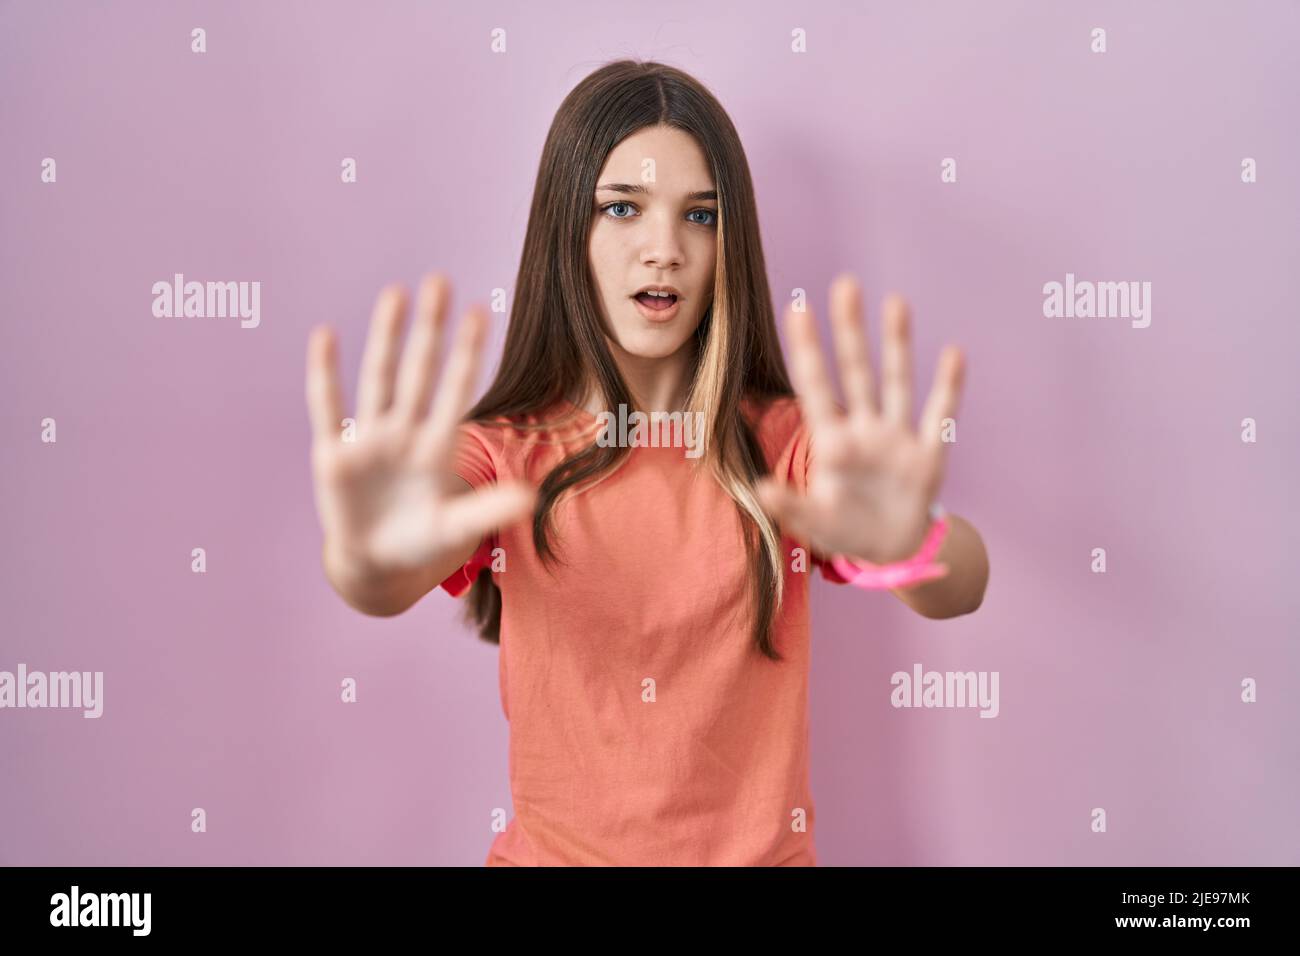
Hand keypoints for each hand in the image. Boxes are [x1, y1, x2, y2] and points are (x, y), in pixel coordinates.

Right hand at [305, 274, 535, 579]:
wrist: (376, 562)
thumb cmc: (421, 540)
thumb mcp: (455, 529)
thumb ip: (488, 510)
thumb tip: (532, 496)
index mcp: (436, 446)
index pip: (455, 390)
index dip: (467, 354)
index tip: (482, 312)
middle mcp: (404, 432)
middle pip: (419, 370)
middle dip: (429, 329)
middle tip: (441, 280)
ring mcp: (369, 439)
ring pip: (378, 377)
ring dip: (385, 337)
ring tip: (396, 293)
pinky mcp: (334, 453)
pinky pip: (328, 407)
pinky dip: (325, 374)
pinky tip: (326, 335)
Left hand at [757, 275, 965, 565]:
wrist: (891, 549)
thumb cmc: (844, 529)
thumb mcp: (814, 523)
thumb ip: (791, 507)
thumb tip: (762, 489)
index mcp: (831, 442)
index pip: (814, 387)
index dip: (807, 350)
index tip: (796, 308)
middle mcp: (863, 429)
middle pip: (855, 372)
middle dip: (850, 331)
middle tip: (844, 284)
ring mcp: (897, 438)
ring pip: (896, 382)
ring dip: (897, 344)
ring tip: (895, 302)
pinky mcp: (928, 455)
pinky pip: (940, 416)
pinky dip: (948, 386)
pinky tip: (953, 353)